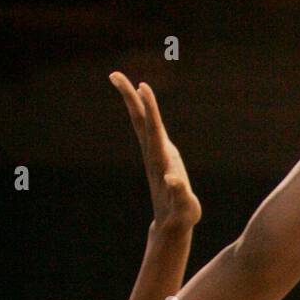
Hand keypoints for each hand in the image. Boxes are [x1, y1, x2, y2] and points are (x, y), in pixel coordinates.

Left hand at [110, 71, 201, 231]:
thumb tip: (172, 178)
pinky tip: (141, 102)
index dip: (150, 108)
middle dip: (129, 98)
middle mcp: (154, 153)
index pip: (154, 129)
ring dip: (132, 101)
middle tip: (114, 74)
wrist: (170, 225)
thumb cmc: (181, 216)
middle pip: (140, 121)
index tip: (142, 86)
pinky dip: (143, 112)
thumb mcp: (185, 207)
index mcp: (161, 160)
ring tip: (123, 80)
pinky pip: (148, 128)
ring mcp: (154, 154)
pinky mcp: (158, 156)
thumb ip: (180, 193)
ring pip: (141, 123)